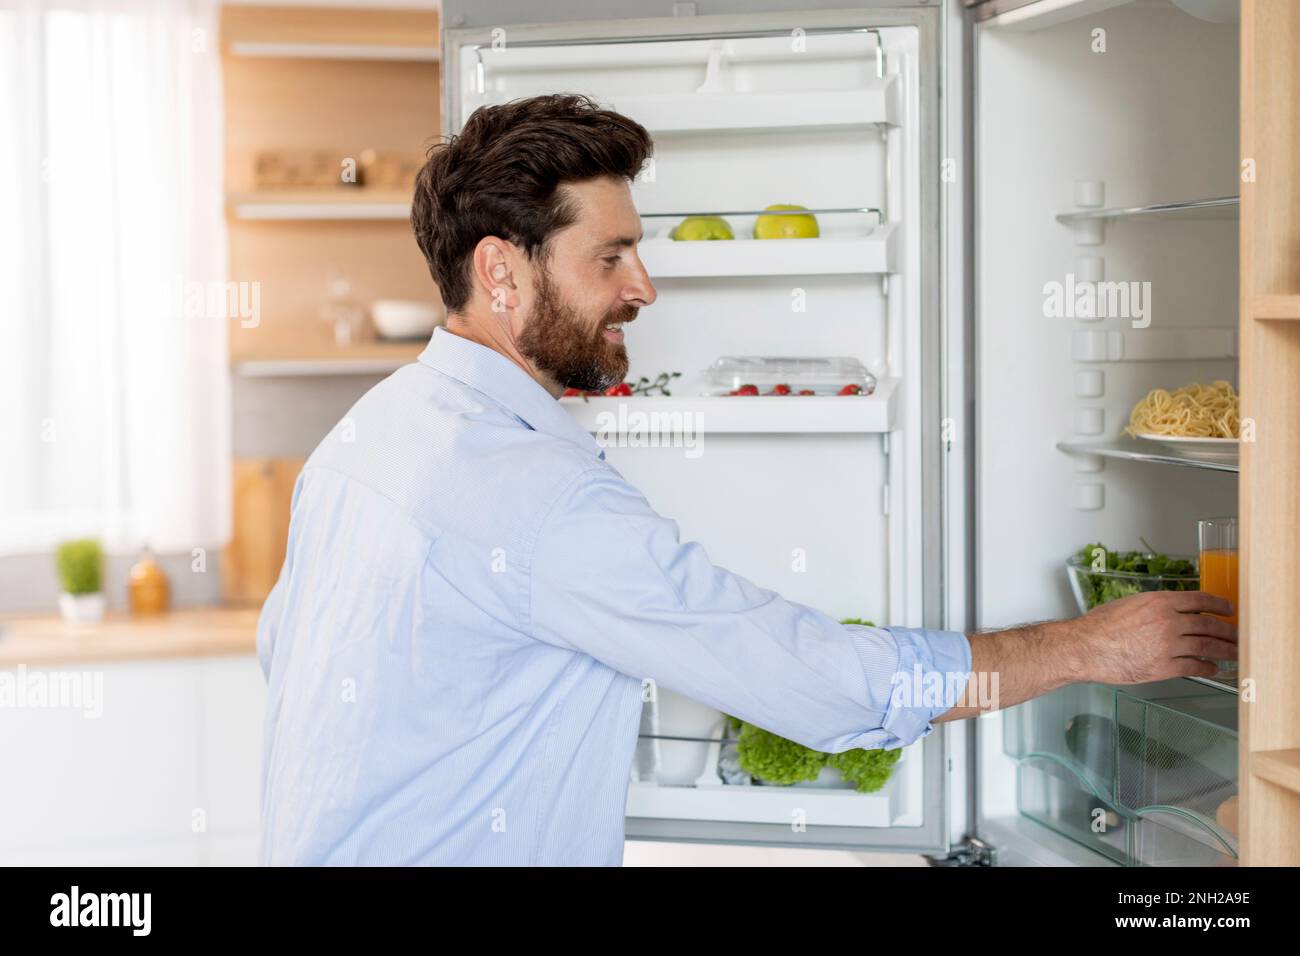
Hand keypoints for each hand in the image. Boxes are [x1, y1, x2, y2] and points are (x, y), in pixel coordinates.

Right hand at [1061, 590, 1236, 683]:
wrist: (1084, 648)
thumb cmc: (1099, 626)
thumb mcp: (1130, 605)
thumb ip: (1155, 607)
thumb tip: (1174, 612)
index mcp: (1159, 602)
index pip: (1200, 600)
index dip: (1219, 604)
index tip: (1228, 609)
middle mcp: (1168, 621)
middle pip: (1209, 624)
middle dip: (1228, 630)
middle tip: (1238, 634)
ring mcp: (1167, 645)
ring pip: (1207, 646)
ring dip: (1225, 650)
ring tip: (1235, 653)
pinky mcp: (1164, 667)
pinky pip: (1194, 666)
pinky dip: (1207, 667)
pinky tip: (1212, 667)